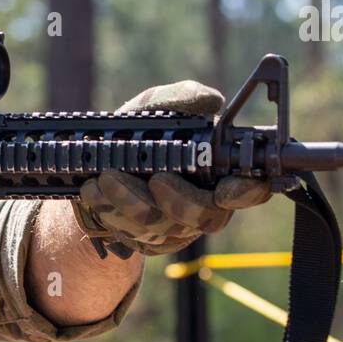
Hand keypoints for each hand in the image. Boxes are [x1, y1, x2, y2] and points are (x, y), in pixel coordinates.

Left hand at [73, 80, 271, 255]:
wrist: (94, 166)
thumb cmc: (135, 134)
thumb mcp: (152, 108)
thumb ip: (180, 99)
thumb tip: (211, 101)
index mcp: (216, 172)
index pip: (250, 189)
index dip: (245, 192)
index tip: (225, 189)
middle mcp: (203, 204)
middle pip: (205, 217)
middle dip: (178, 200)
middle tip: (155, 178)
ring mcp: (175, 228)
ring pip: (161, 227)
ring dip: (130, 201)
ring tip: (104, 178)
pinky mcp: (147, 242)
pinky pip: (133, 236)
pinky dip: (110, 211)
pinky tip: (93, 191)